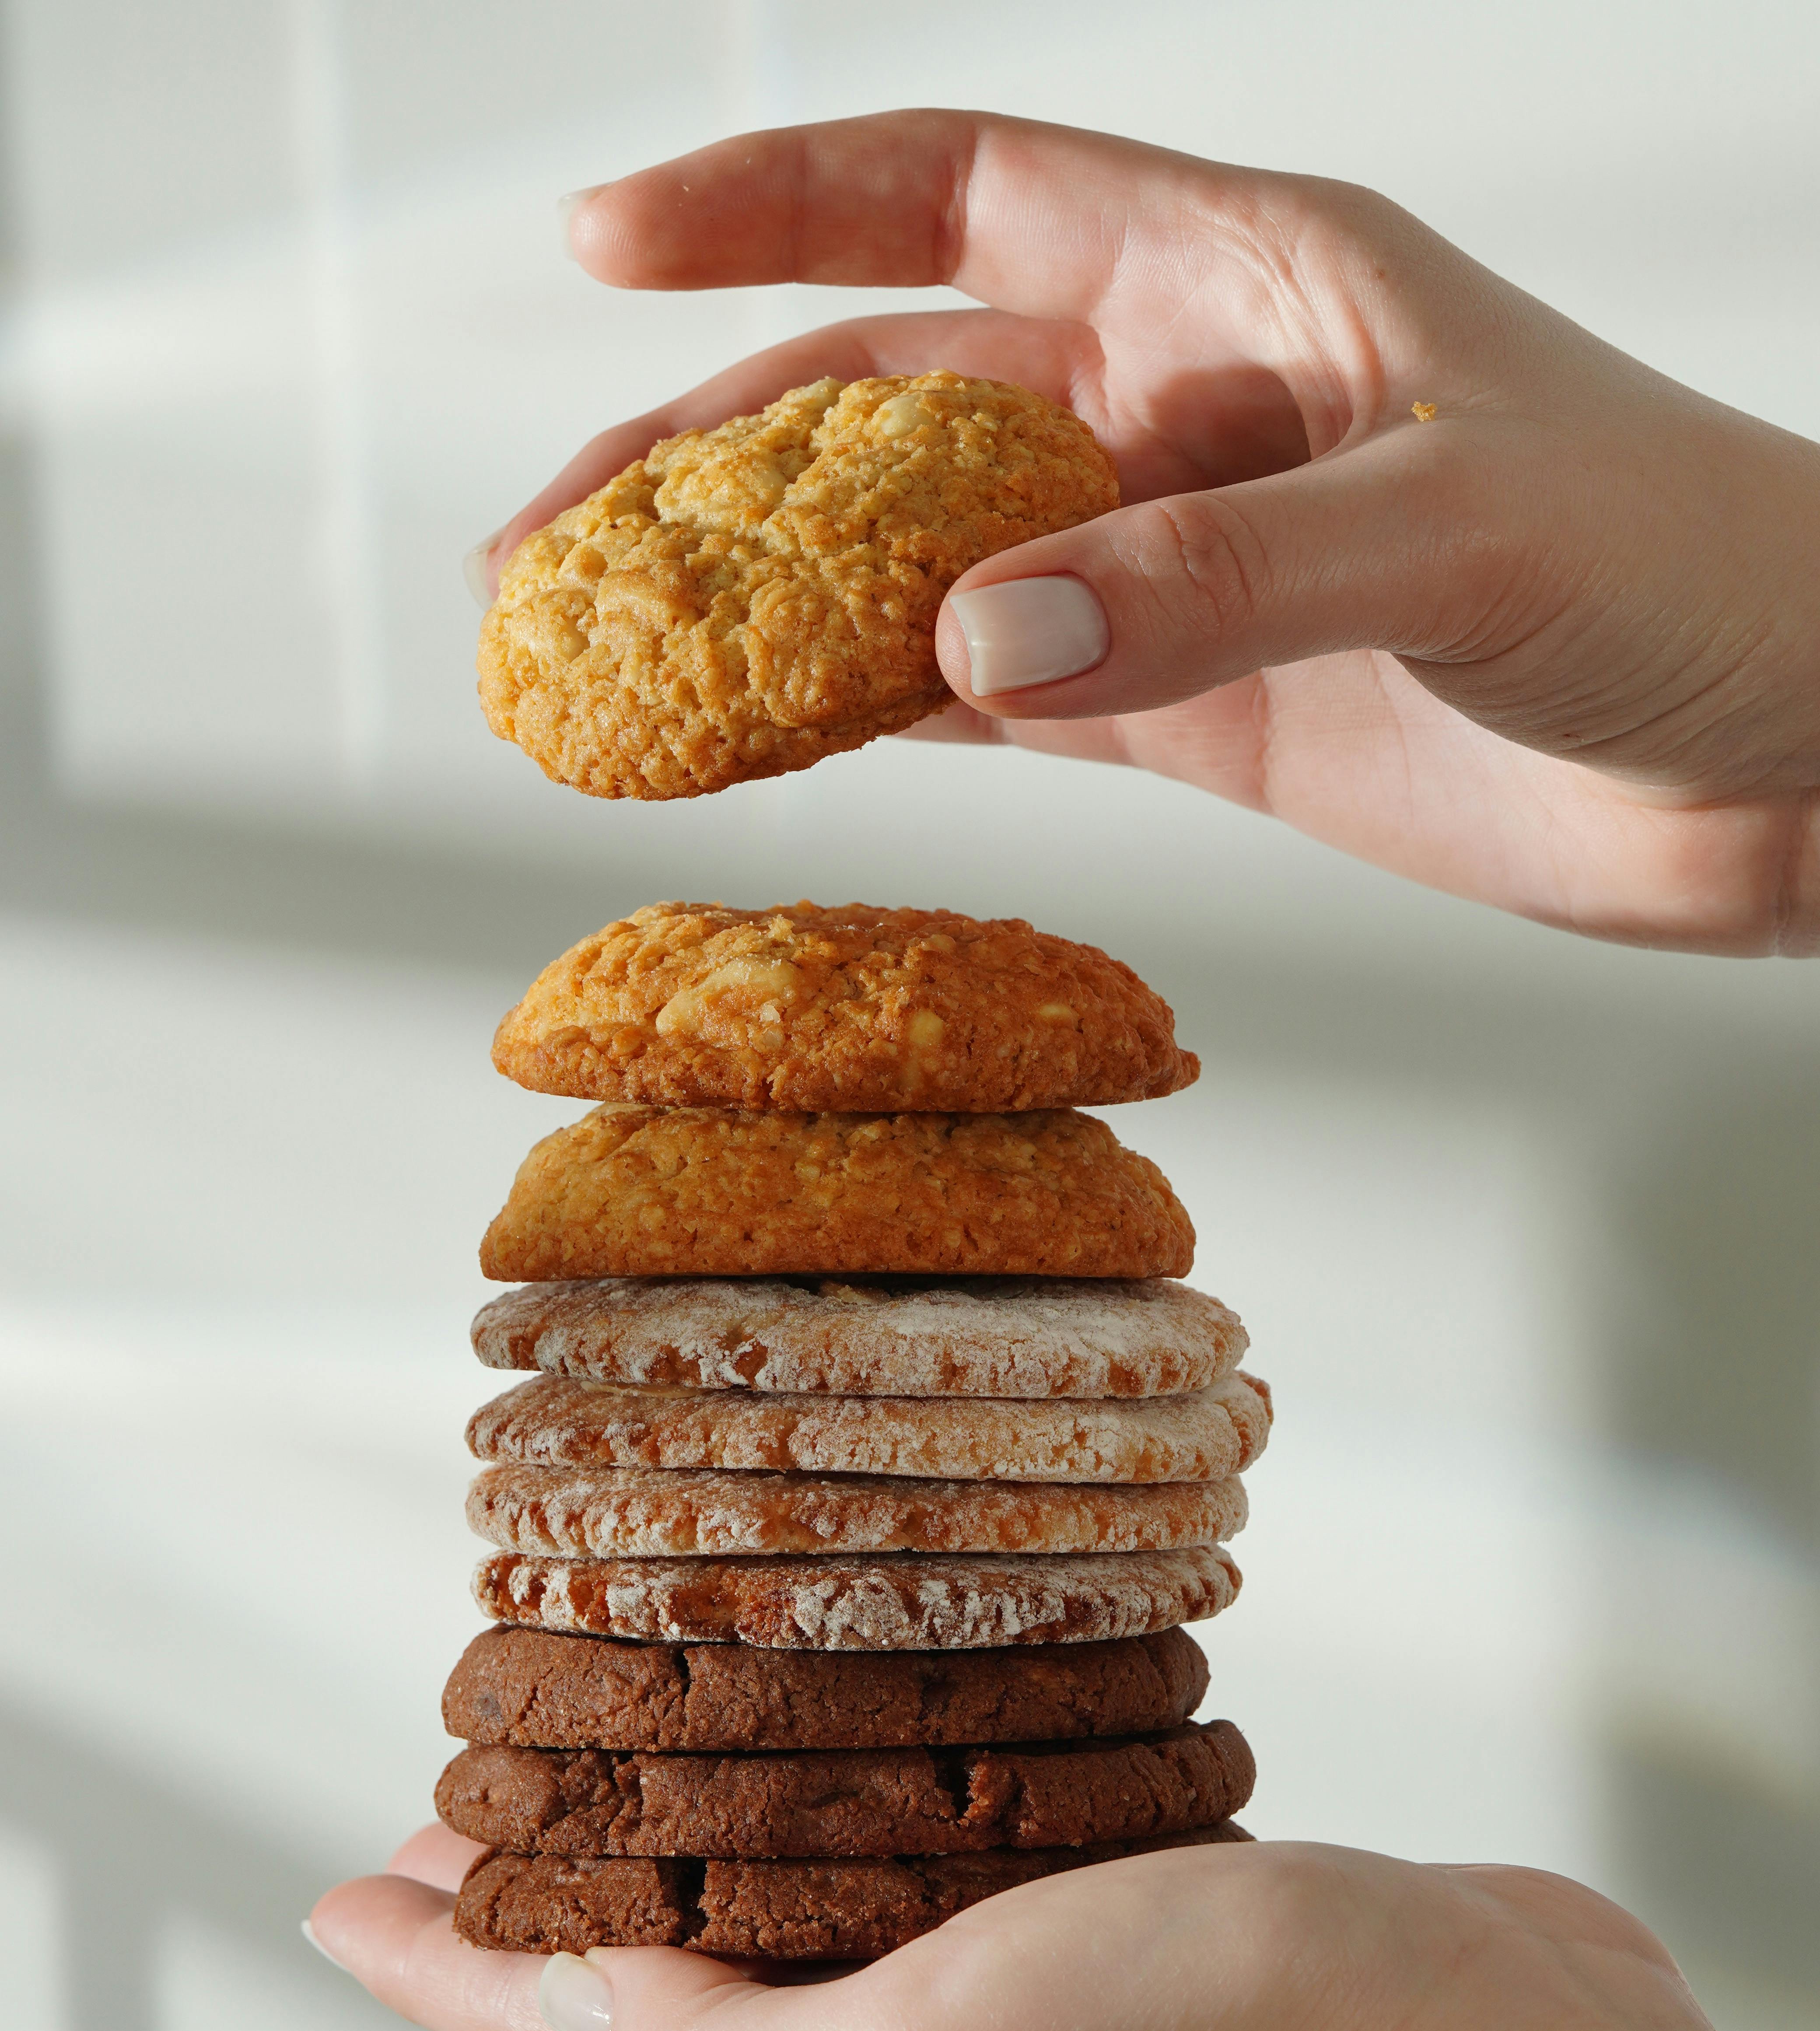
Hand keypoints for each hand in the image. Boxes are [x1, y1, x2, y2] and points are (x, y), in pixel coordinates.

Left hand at [313, 1824, 1819, 2030]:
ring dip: (730, 1809)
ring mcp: (1026, 1975)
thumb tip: (546, 2001)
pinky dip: (894, 1767)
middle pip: (685, 1950)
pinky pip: (967, 1825)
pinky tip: (896, 1703)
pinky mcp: (1129, 1905)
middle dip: (577, 1869)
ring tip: (669, 1711)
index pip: (580, 2020)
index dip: (447, 1958)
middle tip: (500, 1765)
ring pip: (825, 1875)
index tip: (343, 1886)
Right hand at [473, 111, 1818, 955]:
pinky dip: (879, 713)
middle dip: (710, 462)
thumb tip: (975, 635)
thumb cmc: (1687, 575)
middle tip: (548, 551)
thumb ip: (1217, 576)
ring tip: (611, 663)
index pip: (960, 192)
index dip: (774, 203)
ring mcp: (1175, 562)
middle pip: (889, 402)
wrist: (1785, 756)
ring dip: (767, 608)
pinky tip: (766, 741)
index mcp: (1240, 281)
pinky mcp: (1196, 705)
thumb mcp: (1458, 532)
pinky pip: (996, 693)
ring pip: (918, 562)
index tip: (606, 237)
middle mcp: (1183, 406)